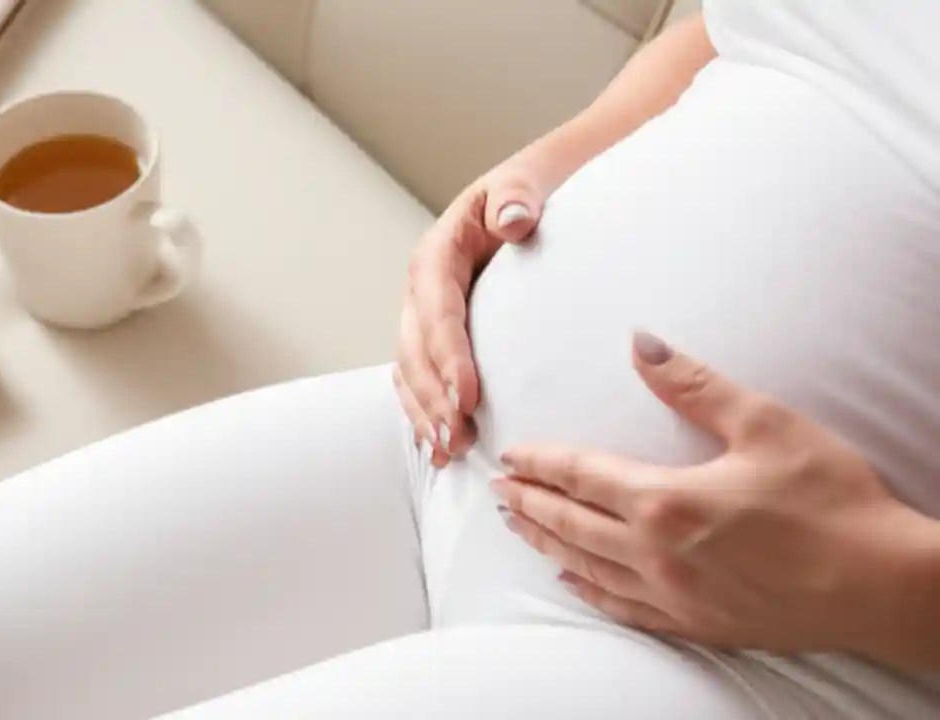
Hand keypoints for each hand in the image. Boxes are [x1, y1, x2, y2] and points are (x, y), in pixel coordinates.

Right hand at [395, 165, 544, 466]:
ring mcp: (426, 315)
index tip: (467, 395)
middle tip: (458, 437)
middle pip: (416, 349)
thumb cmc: (537, 188)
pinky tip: (441, 448)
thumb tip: (513, 219)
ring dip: (424, 413)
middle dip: (432, 397)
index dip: (448, 355)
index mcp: (440, 252)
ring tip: (448, 452)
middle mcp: (424, 288)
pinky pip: (421, 378)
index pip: (438, 309)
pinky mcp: (439, 337)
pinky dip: (426, 413)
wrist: (537, 193)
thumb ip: (518, 196)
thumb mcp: (529, 182)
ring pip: (411, 370)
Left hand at [490, 332, 937, 660]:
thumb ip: (694, 386)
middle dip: (530, 501)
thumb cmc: (833, 501)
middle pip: (571, 522)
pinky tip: (571, 579)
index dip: (541, 463)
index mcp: (665, 501)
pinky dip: (588, 589)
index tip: (510, 454)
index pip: (581, 476)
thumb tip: (639, 343)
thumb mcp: (766, 425)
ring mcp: (673, 595)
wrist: (884, 585)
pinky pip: (624, 607)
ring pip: (587, 565)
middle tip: (496, 489)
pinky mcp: (696, 623)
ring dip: (546, 541)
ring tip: (518, 525)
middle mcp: (656, 553)